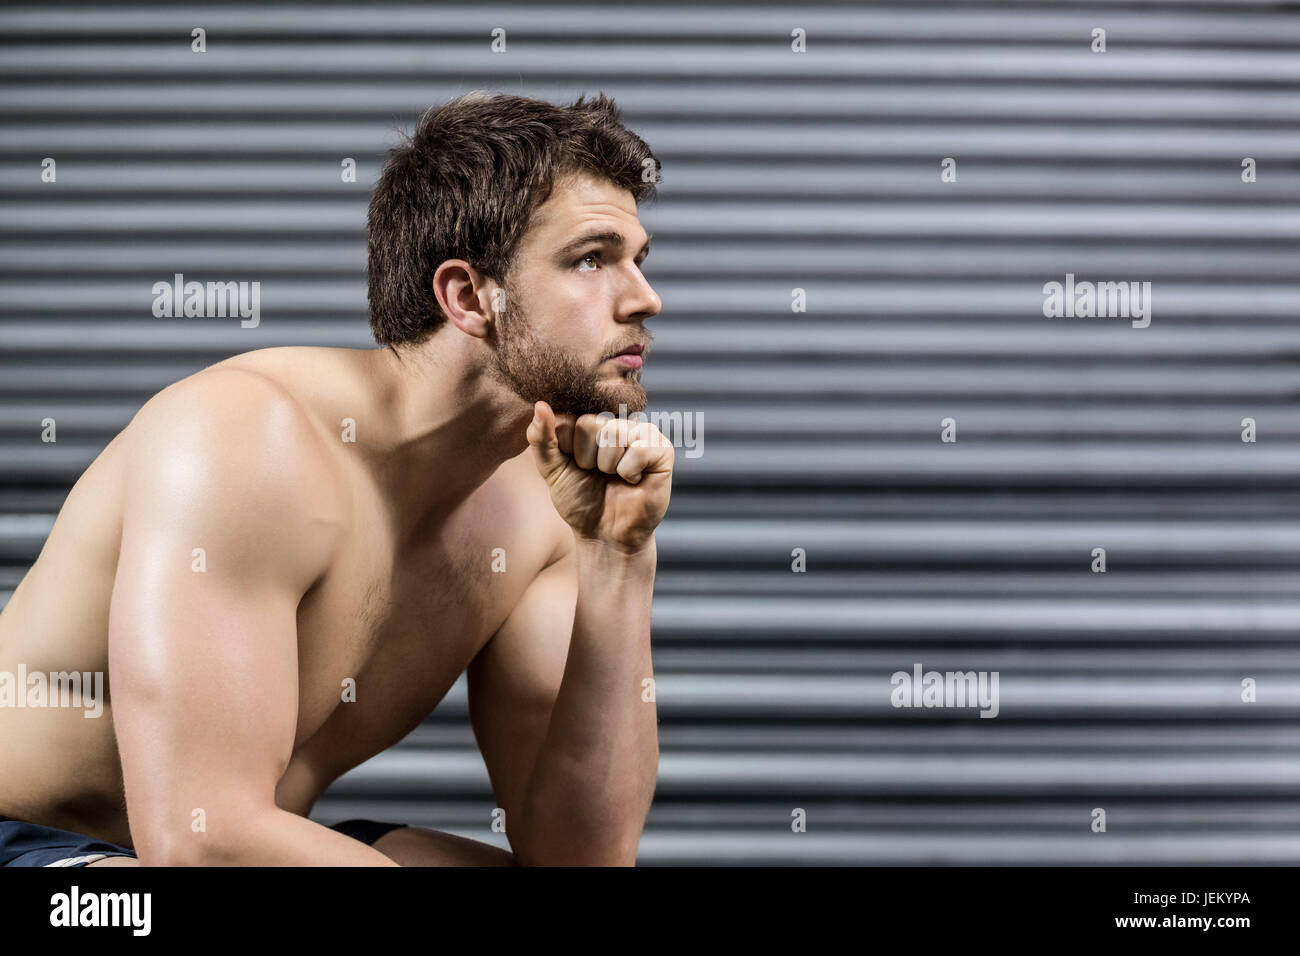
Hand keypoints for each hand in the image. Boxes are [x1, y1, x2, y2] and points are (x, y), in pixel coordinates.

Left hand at [526, 401, 672, 553]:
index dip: (566, 451)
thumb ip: (541, 439)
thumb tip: (540, 405)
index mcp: (588, 423)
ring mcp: (641, 433)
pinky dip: (630, 472)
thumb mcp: (552, 471)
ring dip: (608, 467)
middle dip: (587, 459)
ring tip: (615, 477)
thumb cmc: (580, 501)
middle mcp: (615, 422)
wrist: (605, 535)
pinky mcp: (662, 449)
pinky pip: (639, 448)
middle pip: (590, 424)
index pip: (566, 419)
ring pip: (614, 434)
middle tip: (598, 475)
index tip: (575, 467)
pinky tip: (634, 481)